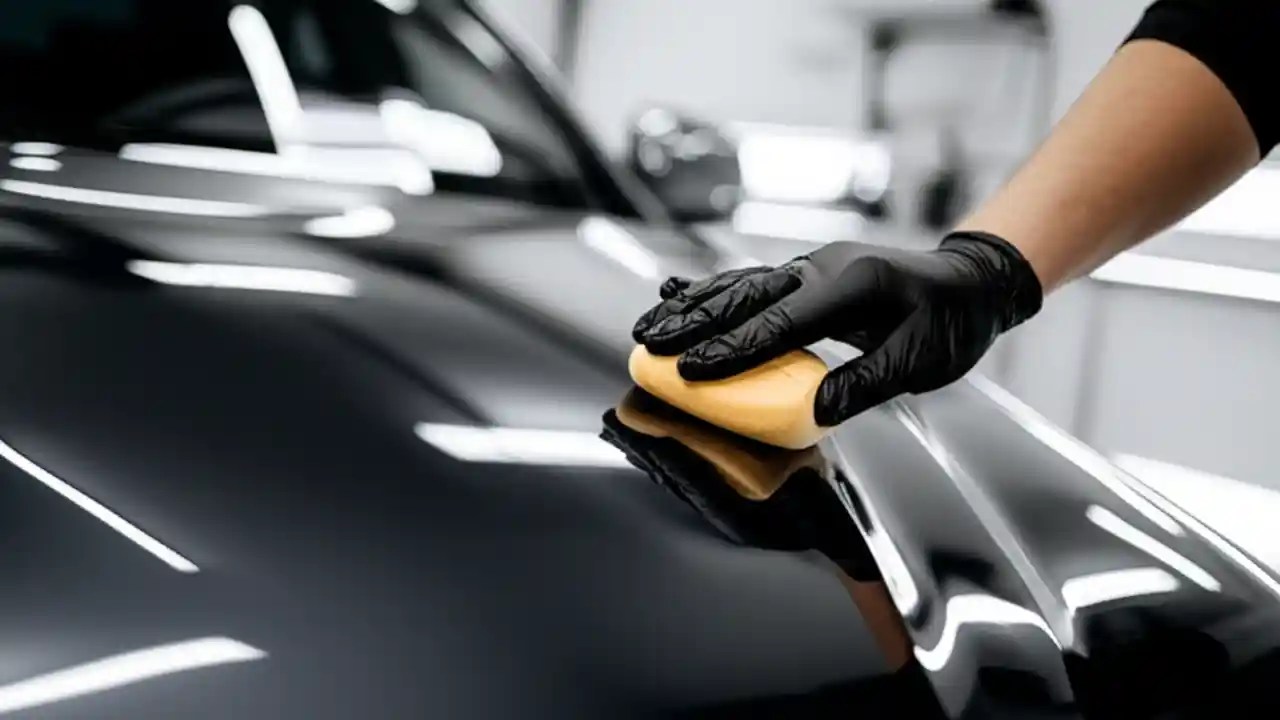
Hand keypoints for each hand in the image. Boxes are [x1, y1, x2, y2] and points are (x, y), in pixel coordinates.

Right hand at [632, 232, 1042, 425]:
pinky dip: (711, 292)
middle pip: (743, 296)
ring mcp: (811, 267)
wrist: (970, 280)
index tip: (691, 370)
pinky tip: (678, 296)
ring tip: (649, 325)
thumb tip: (814, 410)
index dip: (732, 348)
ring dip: (692, 306)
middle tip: (649, 346)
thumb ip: (867, 382)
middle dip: (693, 323)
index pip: (779, 322)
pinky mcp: (807, 276)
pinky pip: (750, 282)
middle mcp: (821, 269)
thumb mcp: (922, 360)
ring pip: (739, 284)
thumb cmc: (951, 322)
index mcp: (849, 286)